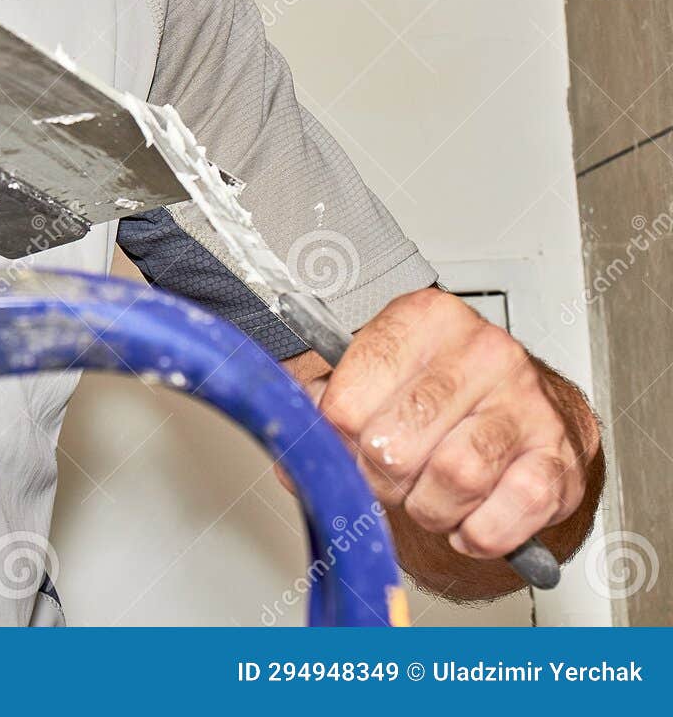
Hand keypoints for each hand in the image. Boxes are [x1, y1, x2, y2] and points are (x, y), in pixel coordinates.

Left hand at [314, 289, 599, 563]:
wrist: (526, 408)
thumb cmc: (439, 392)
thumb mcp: (369, 375)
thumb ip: (316, 401)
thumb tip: (293, 446)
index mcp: (422, 319)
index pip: (345, 403)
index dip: (335, 442)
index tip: (345, 444)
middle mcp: (481, 351)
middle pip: (394, 446)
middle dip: (379, 479)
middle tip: (388, 476)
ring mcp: (526, 403)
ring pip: (453, 478)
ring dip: (429, 508)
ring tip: (429, 494)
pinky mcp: (559, 458)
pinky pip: (504, 515)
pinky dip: (476, 533)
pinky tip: (467, 517)